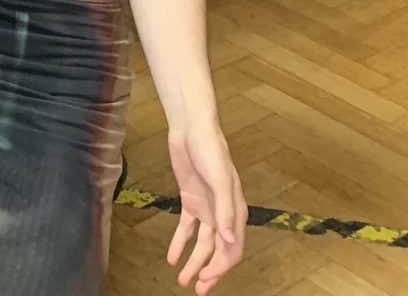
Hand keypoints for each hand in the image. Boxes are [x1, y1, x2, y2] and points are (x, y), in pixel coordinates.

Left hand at [167, 119, 245, 292]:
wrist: (191, 128)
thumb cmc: (210, 150)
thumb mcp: (218, 180)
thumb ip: (225, 211)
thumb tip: (229, 241)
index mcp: (235, 211)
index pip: (232, 248)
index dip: (221, 267)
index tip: (206, 280)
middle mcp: (223, 213)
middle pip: (218, 250)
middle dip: (209, 271)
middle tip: (197, 289)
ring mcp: (207, 208)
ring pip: (202, 243)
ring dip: (194, 262)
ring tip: (182, 280)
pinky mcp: (190, 200)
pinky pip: (186, 228)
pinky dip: (180, 243)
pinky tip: (172, 257)